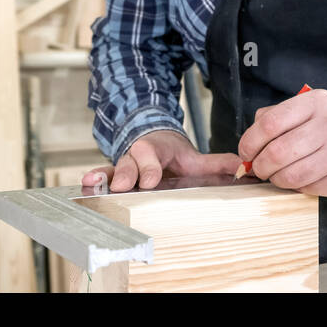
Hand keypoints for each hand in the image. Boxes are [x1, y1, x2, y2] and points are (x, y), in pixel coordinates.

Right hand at [81, 129, 240, 191]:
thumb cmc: (172, 156)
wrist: (151, 140)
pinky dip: (94, 180)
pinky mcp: (113, 175)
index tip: (151, 179)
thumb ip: (214, 164)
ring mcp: (123, 165)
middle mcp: (136, 156)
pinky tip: (85, 184)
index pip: (152, 156)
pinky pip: (103, 176)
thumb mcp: (192, 157)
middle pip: (130, 164)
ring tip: (93, 183)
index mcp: (156, 149)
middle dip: (128, 175)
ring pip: (113, 169)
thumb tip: (242, 169)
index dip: (150, 167)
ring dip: (105, 177)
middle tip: (127, 185)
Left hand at [238, 88, 326, 197]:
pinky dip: (297, 187)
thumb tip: (249, 139)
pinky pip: (308, 188)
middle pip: (277, 152)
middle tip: (259, 168)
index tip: (246, 151)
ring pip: (291, 175)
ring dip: (276, 179)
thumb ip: (280, 116)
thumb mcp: (316, 108)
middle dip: (260, 165)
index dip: (250, 141)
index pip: (270, 123)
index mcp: (318, 102)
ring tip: (277, 176)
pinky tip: (300, 180)